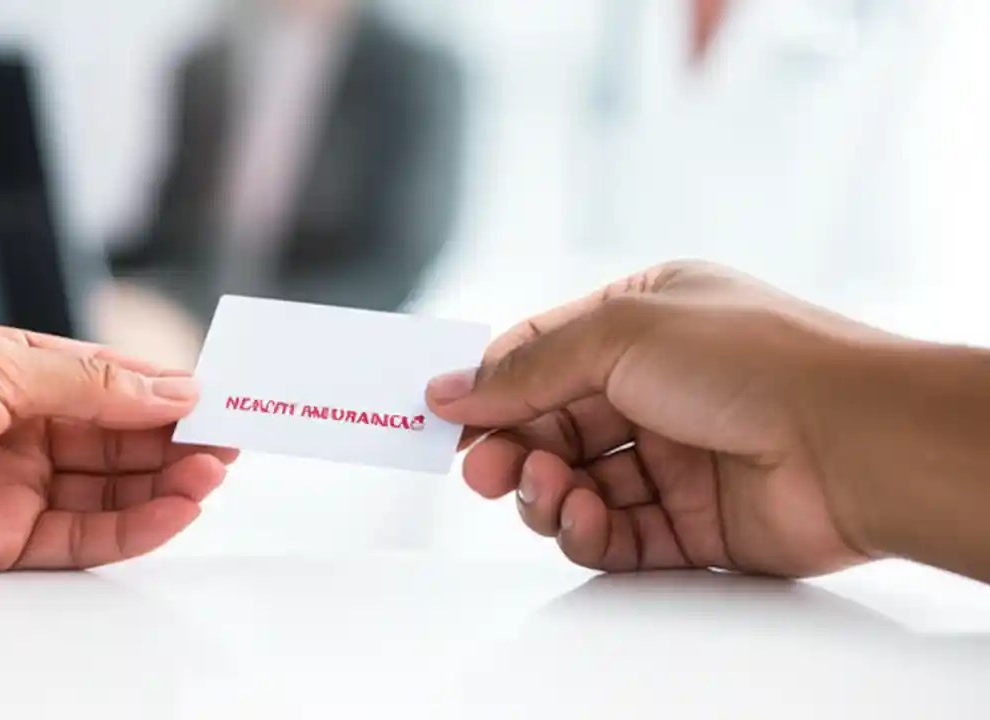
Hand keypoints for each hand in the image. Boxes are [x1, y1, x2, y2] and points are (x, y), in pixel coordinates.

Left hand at [0, 322, 234, 582]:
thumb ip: (91, 382)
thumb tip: (172, 385)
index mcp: (17, 370)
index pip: (115, 381)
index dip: (170, 390)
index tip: (224, 396)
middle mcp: (21, 428)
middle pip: (122, 437)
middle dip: (179, 438)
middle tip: (231, 441)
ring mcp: (15, 485)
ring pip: (112, 487)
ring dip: (167, 482)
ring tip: (212, 475)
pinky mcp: (5, 541)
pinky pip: (86, 535)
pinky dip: (135, 526)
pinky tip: (174, 510)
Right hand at [427, 262, 883, 577]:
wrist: (857, 443)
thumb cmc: (757, 363)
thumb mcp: (619, 334)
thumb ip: (526, 368)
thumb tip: (451, 388)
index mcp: (644, 320)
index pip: (543, 353)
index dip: (492, 387)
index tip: (447, 417)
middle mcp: (658, 386)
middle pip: (552, 426)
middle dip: (512, 449)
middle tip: (482, 470)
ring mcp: (676, 456)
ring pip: (577, 485)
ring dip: (547, 494)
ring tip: (552, 495)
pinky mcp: (691, 522)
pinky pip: (616, 533)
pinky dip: (589, 532)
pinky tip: (586, 521)